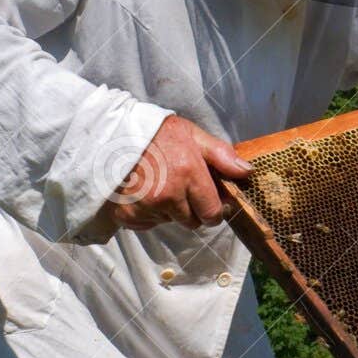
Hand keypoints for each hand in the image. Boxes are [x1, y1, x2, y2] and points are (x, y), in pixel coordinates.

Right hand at [100, 115, 251, 231]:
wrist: (111, 135)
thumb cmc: (155, 133)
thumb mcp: (191, 134)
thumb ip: (220, 154)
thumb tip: (246, 172)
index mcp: (189, 174)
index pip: (212, 213)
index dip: (212, 209)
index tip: (207, 199)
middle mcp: (169, 196)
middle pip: (192, 222)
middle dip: (190, 209)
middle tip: (178, 187)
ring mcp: (147, 208)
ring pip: (169, 222)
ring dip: (168, 210)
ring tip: (157, 184)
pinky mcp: (128, 216)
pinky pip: (148, 224)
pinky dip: (148, 213)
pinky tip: (142, 192)